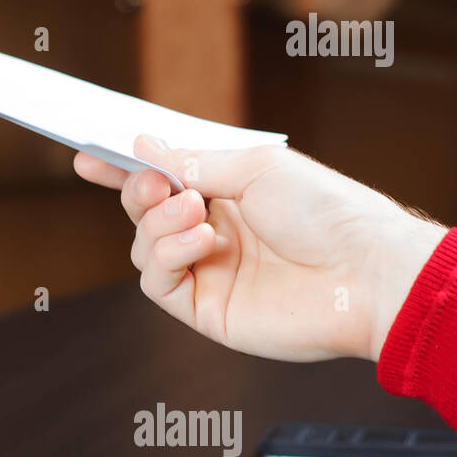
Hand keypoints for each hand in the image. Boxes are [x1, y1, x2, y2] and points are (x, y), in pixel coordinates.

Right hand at [74, 137, 445, 362]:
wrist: (367, 272)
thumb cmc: (326, 211)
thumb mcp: (253, 167)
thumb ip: (191, 162)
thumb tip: (142, 146)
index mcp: (228, 193)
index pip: (163, 179)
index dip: (124, 169)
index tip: (89, 155)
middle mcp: (214, 232)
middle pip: (144, 211)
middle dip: (138, 191)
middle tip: (156, 183)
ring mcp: (208, 272)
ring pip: (143, 246)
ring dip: (157, 222)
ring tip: (193, 212)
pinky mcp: (205, 310)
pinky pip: (156, 281)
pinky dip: (166, 254)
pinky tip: (199, 241)